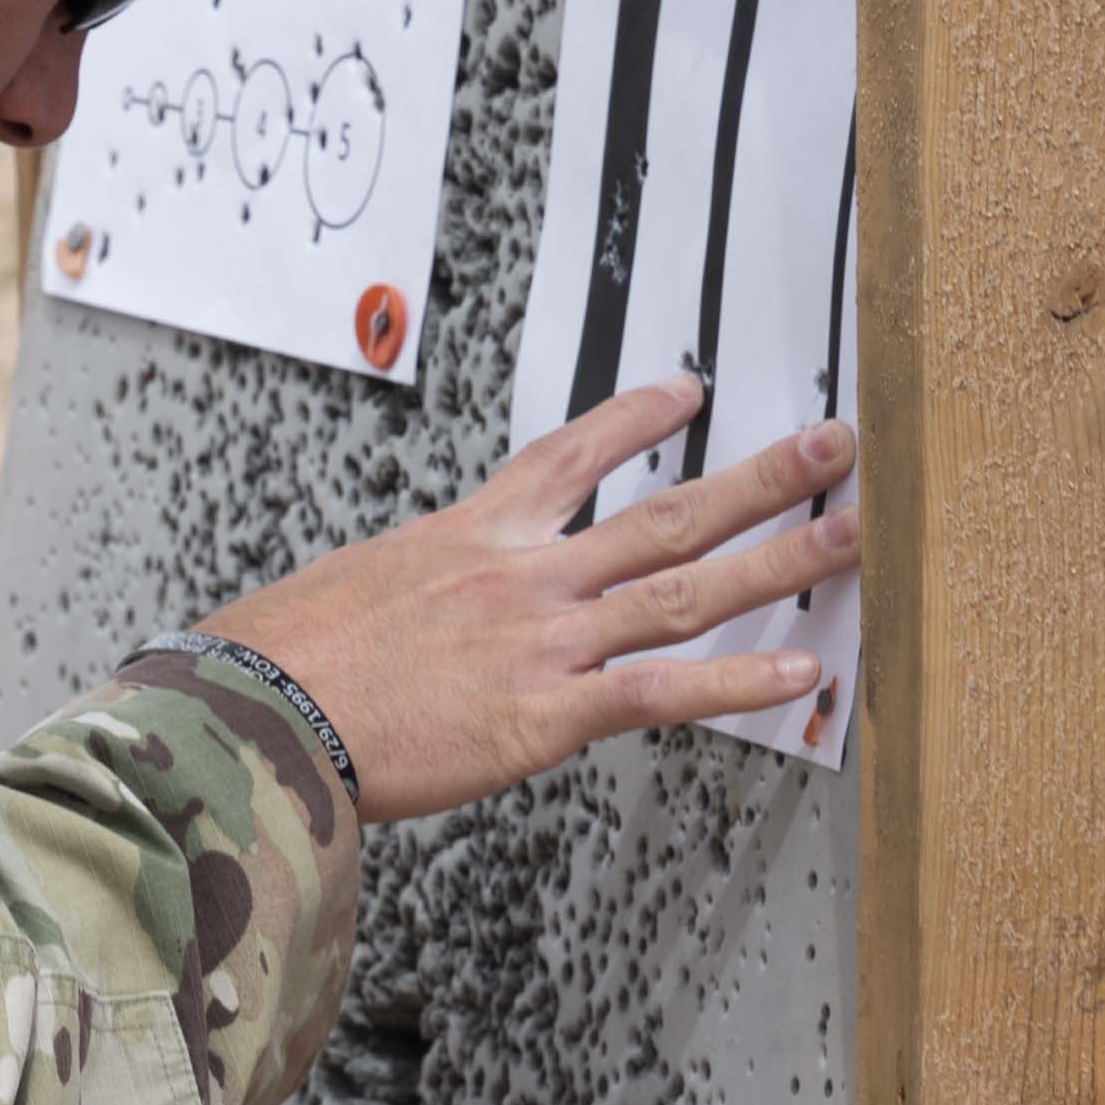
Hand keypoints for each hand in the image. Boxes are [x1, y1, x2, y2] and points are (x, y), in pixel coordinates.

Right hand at [194, 375, 856, 823]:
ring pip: (684, 589)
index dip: (636, 419)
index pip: (566, 457)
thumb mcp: (348, 588)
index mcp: (467, 537)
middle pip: (663, 512)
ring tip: (850, 535)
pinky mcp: (544, 713)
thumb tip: (405, 607)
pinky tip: (798, 676)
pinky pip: (661, 693)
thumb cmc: (280, 660)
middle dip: (759, 478)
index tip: (686, 392)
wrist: (254, 707)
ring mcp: (540, 639)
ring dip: (779, 561)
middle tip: (832, 448)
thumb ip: (406, 591)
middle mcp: (519, 574)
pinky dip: (736, 685)